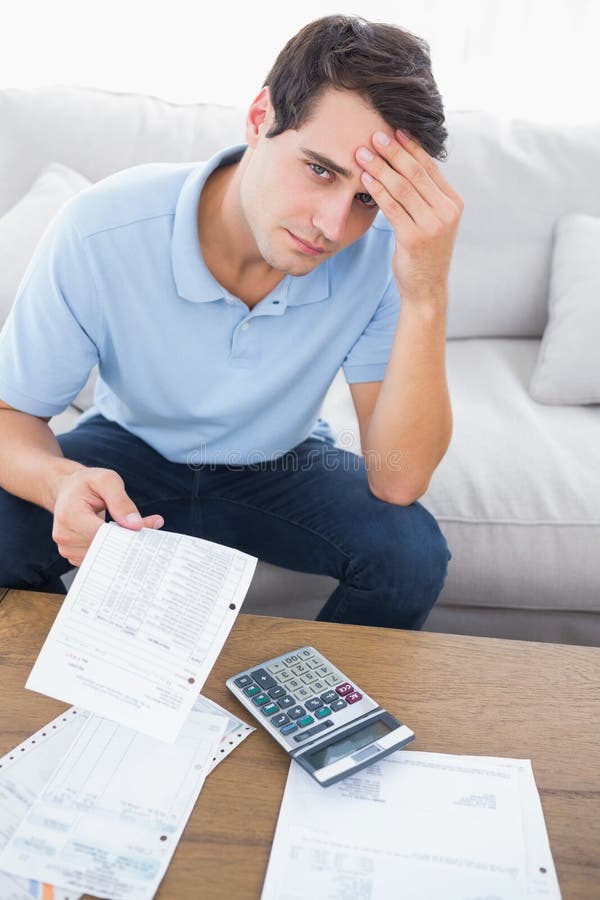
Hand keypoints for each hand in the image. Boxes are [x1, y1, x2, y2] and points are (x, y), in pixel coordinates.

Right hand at [52, 467, 163, 566]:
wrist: (68, 491)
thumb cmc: (86, 483)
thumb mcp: (106, 480)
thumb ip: (121, 501)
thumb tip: (135, 524)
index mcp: (70, 515)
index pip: (102, 534)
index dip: (126, 534)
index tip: (147, 527)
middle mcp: (65, 535)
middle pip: (105, 547)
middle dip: (130, 538)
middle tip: (152, 525)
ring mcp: (68, 548)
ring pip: (105, 556)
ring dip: (124, 545)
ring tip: (135, 527)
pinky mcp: (74, 556)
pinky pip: (101, 558)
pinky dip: (115, 550)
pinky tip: (122, 535)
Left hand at [356, 129, 463, 304]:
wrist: (426, 289)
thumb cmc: (423, 254)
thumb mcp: (431, 222)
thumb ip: (425, 197)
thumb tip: (405, 166)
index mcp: (453, 203)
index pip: (430, 167)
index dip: (411, 147)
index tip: (393, 130)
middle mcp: (446, 211)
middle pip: (415, 173)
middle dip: (392, 152)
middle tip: (374, 135)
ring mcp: (432, 224)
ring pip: (402, 187)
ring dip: (380, 167)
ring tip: (362, 153)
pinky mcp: (415, 237)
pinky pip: (392, 206)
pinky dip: (377, 189)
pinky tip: (364, 178)